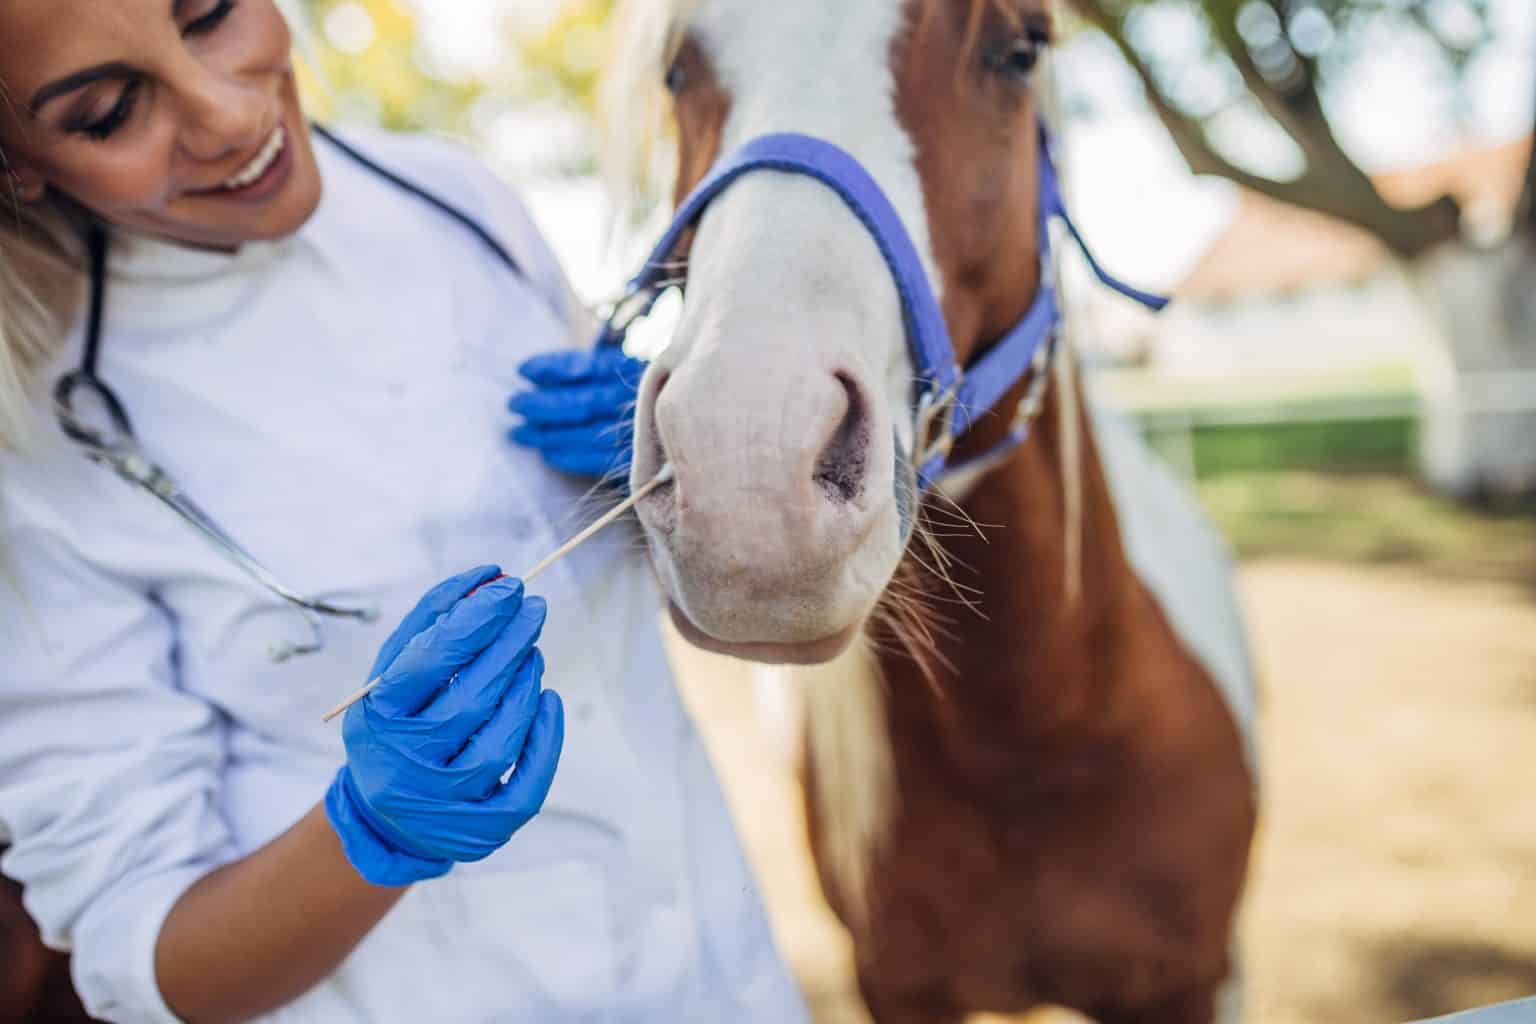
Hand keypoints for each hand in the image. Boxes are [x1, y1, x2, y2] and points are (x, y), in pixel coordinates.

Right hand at [324, 566, 563, 885]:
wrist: (386, 815)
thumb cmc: (396, 723)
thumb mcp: (392, 672)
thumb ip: (433, 620)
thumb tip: (487, 576)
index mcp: (377, 719)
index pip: (431, 660)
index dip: (476, 618)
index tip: (509, 586)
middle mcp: (406, 767)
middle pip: (471, 697)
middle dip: (510, 643)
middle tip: (533, 609)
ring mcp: (445, 803)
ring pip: (500, 739)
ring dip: (525, 685)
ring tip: (532, 652)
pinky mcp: (482, 829)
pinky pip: (526, 783)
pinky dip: (544, 739)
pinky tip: (548, 700)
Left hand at [507, 346, 644, 485]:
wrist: (672, 423)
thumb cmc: (628, 390)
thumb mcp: (611, 367)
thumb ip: (578, 367)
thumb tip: (527, 371)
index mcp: (632, 371)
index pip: (591, 367)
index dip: (555, 368)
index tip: (523, 370)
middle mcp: (638, 400)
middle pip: (585, 403)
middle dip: (544, 405)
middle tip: (514, 404)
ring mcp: (639, 431)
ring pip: (588, 434)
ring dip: (549, 434)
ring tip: (519, 433)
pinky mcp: (637, 459)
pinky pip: (600, 460)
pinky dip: (571, 458)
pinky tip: (548, 454)